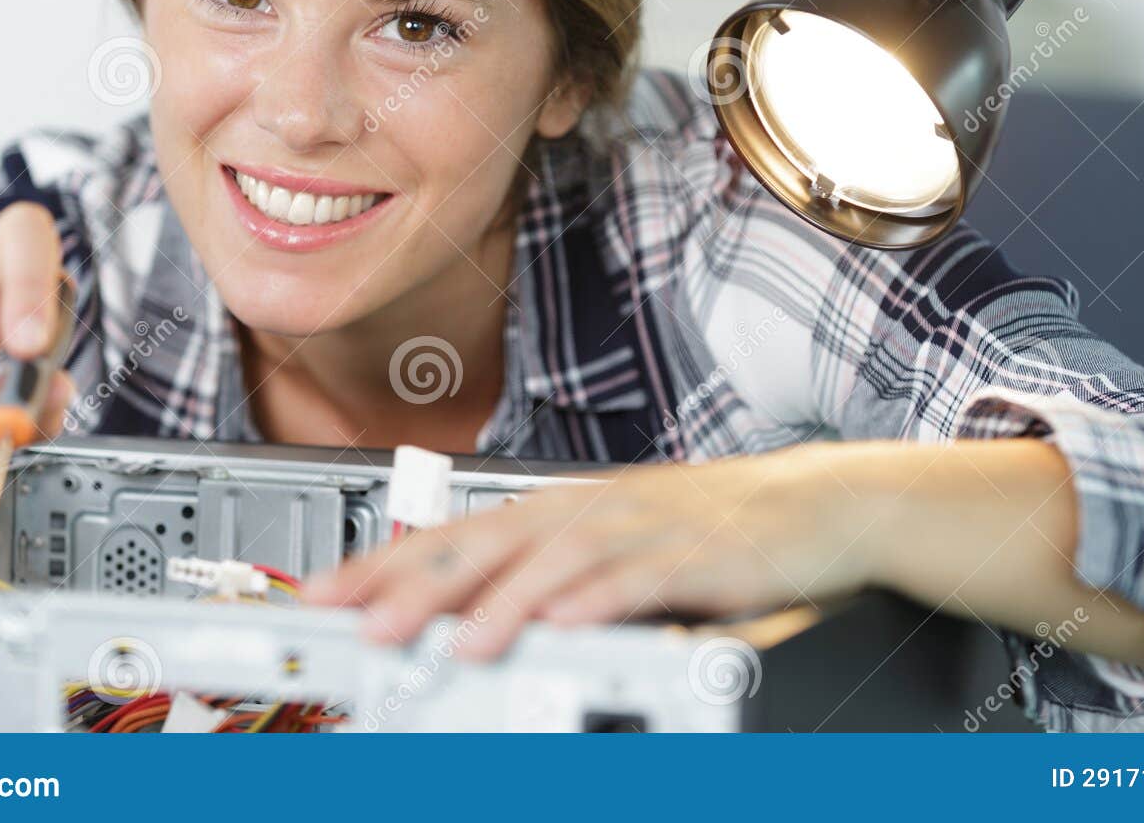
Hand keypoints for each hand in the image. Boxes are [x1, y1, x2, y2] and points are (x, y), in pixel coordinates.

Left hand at [300, 444, 884, 657]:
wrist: (817, 505)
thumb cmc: (713, 528)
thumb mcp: (616, 545)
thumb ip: (547, 577)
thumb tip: (468, 614)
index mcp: (566, 511)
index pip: (460, 532)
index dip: (389, 563)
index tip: (326, 593)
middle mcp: (595, 511)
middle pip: (494, 541)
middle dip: (423, 581)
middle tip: (364, 620)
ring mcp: (649, 528)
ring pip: (562, 559)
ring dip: (507, 599)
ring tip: (460, 638)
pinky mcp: (704, 553)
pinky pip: (647, 576)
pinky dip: (604, 599)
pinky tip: (569, 623)